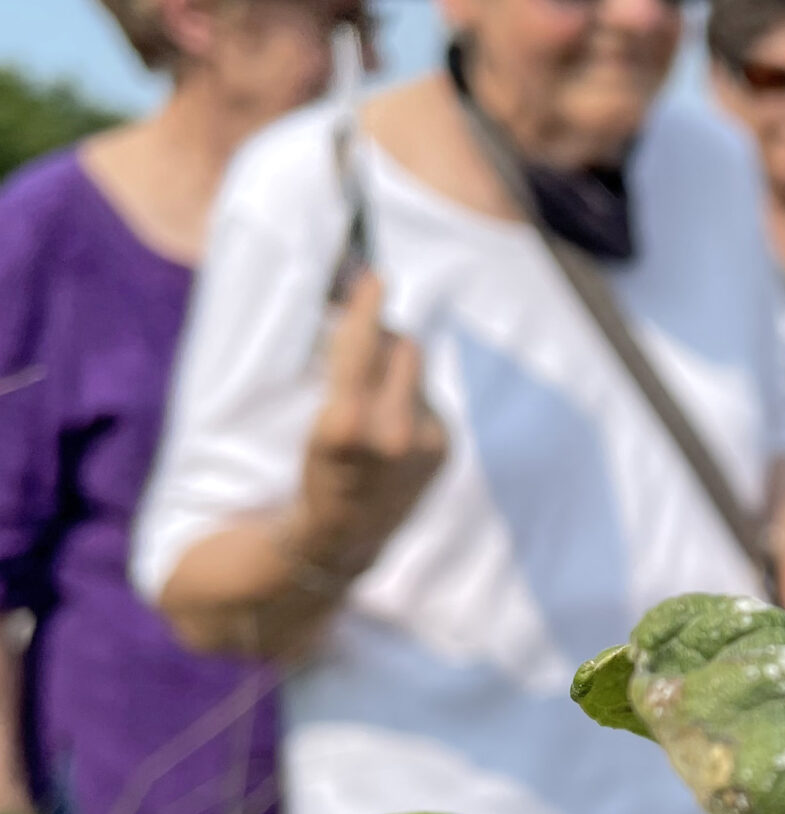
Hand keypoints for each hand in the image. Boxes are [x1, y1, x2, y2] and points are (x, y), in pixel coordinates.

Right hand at [283, 272, 446, 579]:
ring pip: (416, 369)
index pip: (362, 350)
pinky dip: (409, 395)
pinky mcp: (445, 448)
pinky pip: (429, 396)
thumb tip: (360, 309)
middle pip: (401, 347)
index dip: (366, 310)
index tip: (372, 275)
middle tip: (358, 334)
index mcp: (345, 427)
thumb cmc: (310, 472)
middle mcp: (393, 435)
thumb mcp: (309, 423)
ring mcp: (426, 444)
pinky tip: (391, 420)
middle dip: (381, 335)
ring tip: (371, 394)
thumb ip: (341, 371)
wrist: (343, 538)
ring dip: (395, 367)